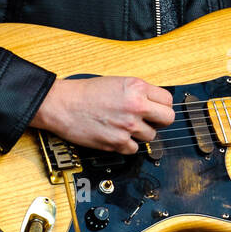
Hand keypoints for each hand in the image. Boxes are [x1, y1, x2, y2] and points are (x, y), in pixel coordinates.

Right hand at [29, 76, 174, 153]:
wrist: (63, 104)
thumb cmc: (85, 93)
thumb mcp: (118, 82)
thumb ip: (139, 92)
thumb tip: (155, 103)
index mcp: (137, 88)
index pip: (168, 100)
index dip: (161, 105)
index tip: (156, 109)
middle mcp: (136, 106)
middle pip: (168, 119)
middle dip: (159, 121)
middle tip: (149, 120)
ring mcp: (128, 126)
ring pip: (151, 136)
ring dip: (140, 133)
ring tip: (125, 126)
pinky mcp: (117, 142)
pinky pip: (133, 149)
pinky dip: (126, 145)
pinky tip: (117, 135)